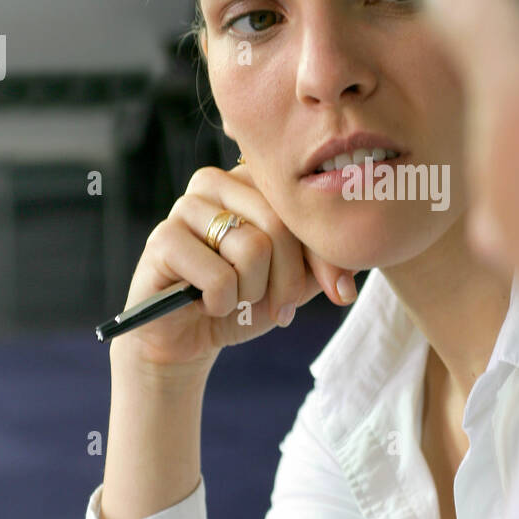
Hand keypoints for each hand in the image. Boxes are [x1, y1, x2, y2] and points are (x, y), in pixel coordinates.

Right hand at [109, 162, 355, 371]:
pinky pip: (218, 277)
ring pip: (252, 248)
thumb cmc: (243, 299)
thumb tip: (357, 268)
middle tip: (279, 309)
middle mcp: (215, 181)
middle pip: (279, 224)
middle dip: (288, 281)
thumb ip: (326, 264)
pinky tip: (205, 304)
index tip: (338, 291)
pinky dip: (221, 304)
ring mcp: (185, 207)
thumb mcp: (296, 280)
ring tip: (234, 300)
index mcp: (250, 180)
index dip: (324, 253)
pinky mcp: (161, 240)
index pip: (302, 203)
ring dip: (251, 294)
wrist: (188, 338)